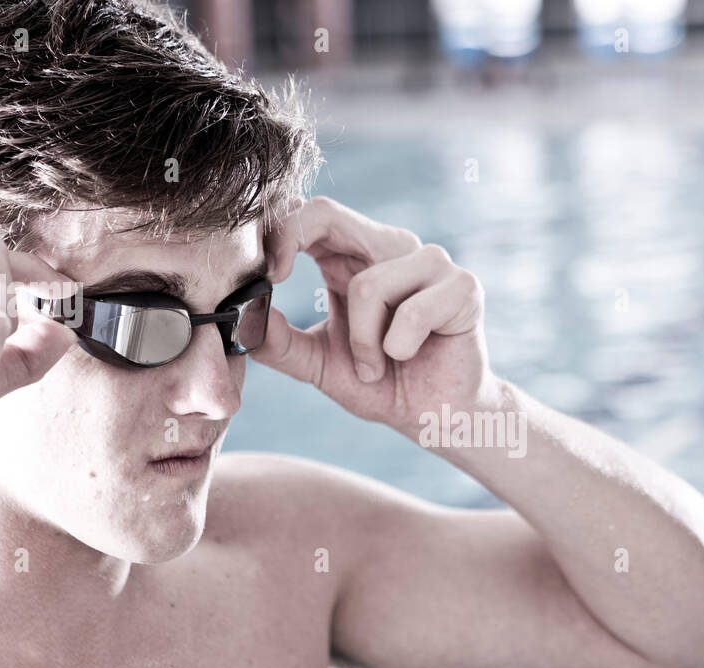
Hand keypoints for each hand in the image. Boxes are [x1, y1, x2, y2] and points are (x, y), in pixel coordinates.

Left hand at [255, 196, 492, 435]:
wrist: (435, 418)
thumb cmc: (382, 385)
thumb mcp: (317, 364)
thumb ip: (278, 341)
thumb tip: (240, 317)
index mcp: (352, 257)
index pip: (308, 215)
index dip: (277, 230)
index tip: (262, 274)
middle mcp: (390, 248)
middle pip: (329, 214)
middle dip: (292, 242)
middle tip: (276, 279)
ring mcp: (430, 262)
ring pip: (368, 285)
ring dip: (363, 342)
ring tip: (379, 365)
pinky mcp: (463, 286)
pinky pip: (412, 313)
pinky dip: (400, 347)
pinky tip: (411, 356)